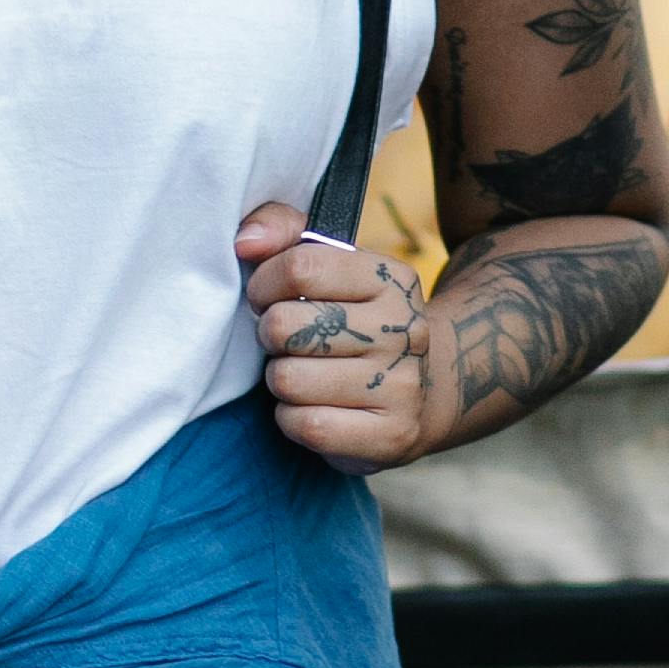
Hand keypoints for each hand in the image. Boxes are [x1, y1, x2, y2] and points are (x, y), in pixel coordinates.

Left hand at [238, 204, 434, 468]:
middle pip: (286, 326)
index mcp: (390, 278)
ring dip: (279, 380)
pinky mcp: (392, 435)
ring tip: (299, 374)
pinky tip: (308, 407)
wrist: (423, 390)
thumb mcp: (332, 265)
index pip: (300, 267)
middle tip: (283, 341)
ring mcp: (402, 384)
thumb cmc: (355, 319)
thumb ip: (284, 232)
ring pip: (290, 380)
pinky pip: (308, 426)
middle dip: (269, 336)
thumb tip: (245, 241)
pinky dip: (291, 419)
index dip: (263, 284)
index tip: (264, 297)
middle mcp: (403, 328)